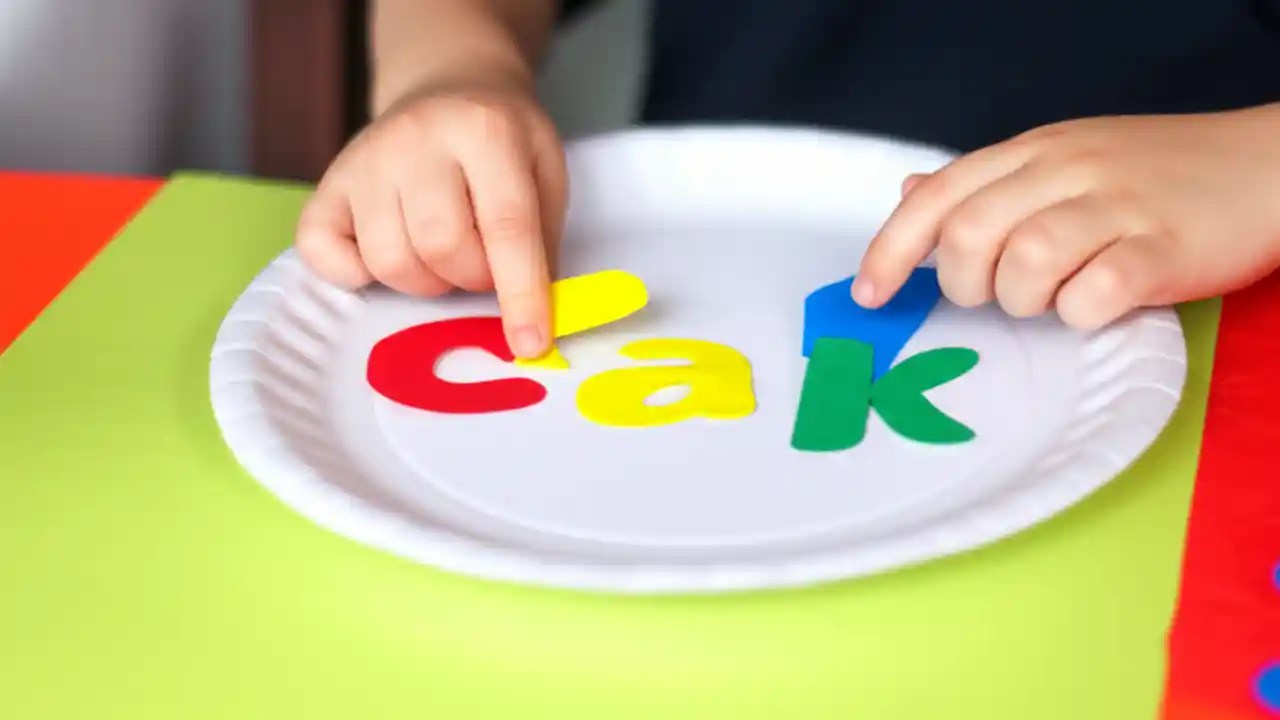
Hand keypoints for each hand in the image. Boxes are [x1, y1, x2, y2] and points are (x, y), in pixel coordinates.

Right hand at [294, 77, 567, 357]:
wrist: (448, 89)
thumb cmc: (502, 144)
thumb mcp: (545, 175)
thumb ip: (543, 245)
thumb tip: (534, 325)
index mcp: (485, 130)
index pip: (506, 225)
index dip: (521, 293)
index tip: (530, 344)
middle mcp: (416, 139)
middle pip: (441, 248)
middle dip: (471, 278)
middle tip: (482, 263)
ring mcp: (364, 160)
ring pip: (389, 261)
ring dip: (425, 281)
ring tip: (442, 254)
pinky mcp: (327, 185)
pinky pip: (323, 255)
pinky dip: (354, 273)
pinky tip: (386, 252)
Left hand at [855, 104, 1279, 328]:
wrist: (1268, 165)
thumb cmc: (1162, 171)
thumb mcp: (1066, 157)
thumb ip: (988, 181)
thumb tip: (912, 191)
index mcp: (1036, 149)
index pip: (938, 195)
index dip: (891, 249)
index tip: (870, 294)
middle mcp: (1069, 169)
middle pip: (970, 234)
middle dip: (965, 283)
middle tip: (995, 295)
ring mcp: (1118, 206)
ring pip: (1023, 262)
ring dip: (1023, 299)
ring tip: (1054, 295)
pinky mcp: (1163, 250)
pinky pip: (1091, 295)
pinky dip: (1081, 313)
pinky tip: (1098, 303)